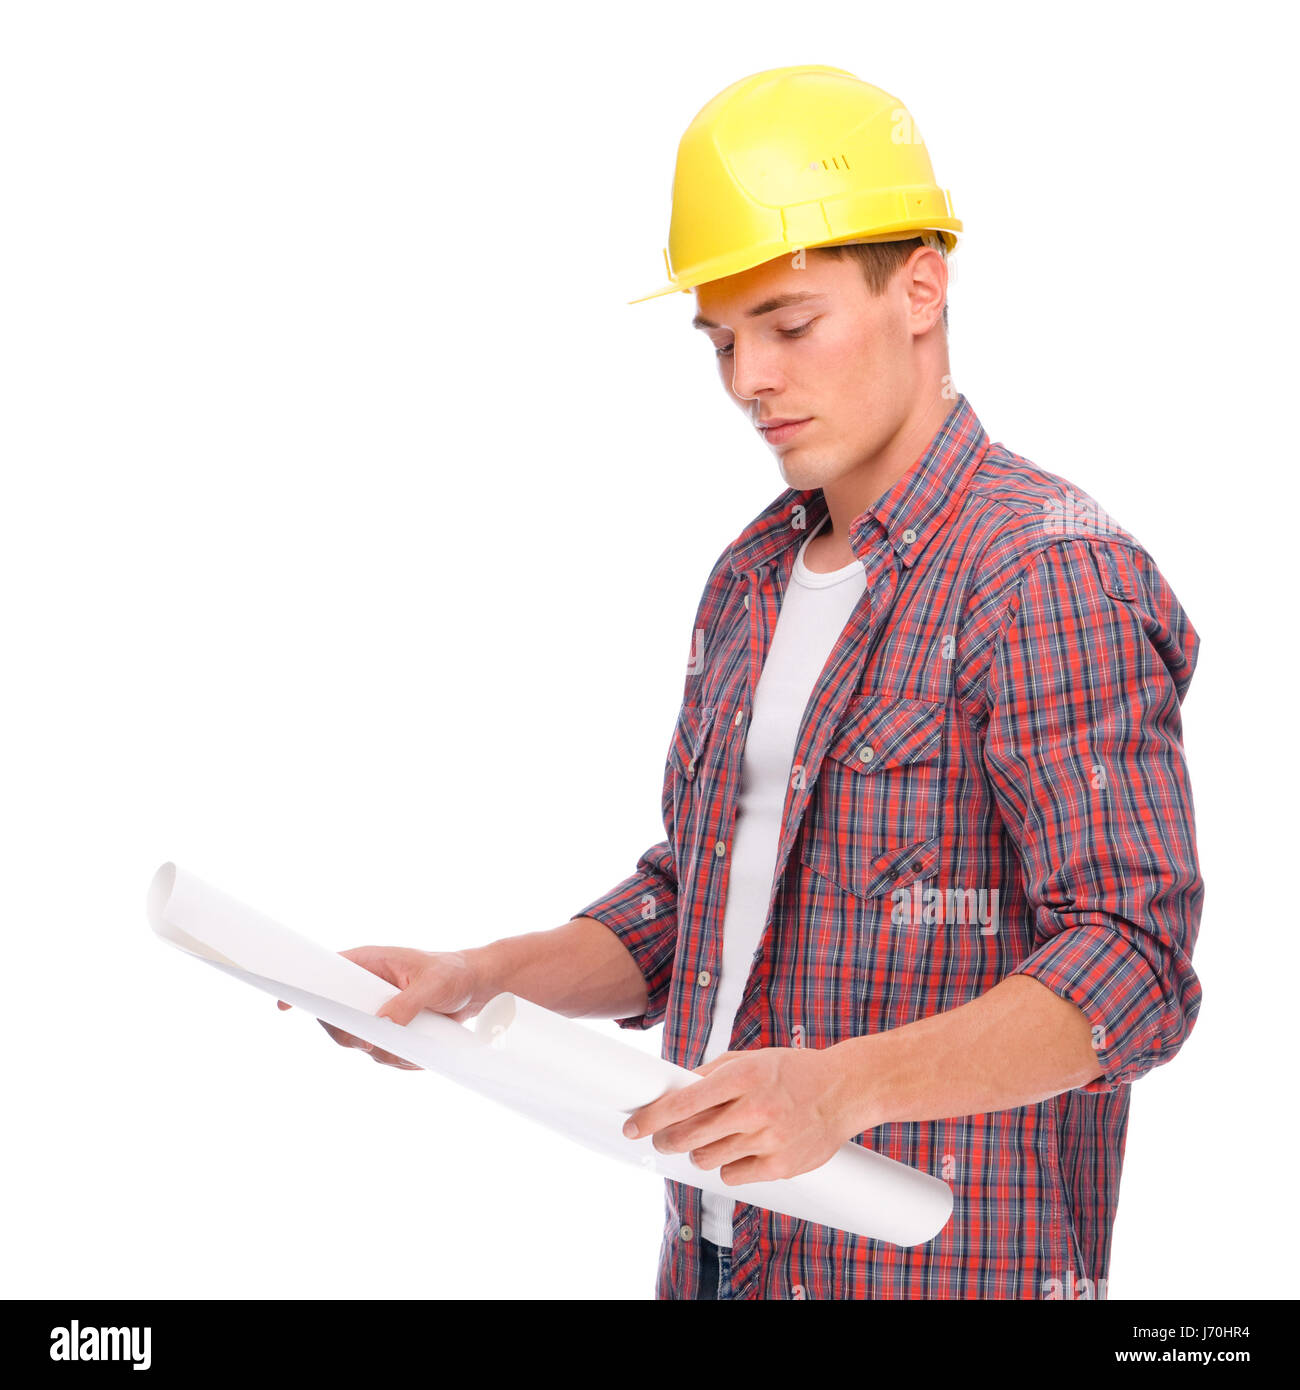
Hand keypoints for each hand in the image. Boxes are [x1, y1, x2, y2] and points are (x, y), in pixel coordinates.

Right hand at [277, 946, 479, 1069]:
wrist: (475, 988)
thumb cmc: (452, 973)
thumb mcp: (433, 984)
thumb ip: (407, 1004)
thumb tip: (380, 1025)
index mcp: (369, 963)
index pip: (327, 973)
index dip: (305, 988)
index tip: (284, 1004)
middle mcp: (366, 988)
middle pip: (335, 1017)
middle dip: (350, 1036)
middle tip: (371, 1043)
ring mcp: (375, 1011)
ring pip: (358, 1041)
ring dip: (382, 1052)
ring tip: (411, 1047)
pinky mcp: (388, 1031)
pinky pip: (381, 1054)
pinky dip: (398, 1060)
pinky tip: (418, 1054)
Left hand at [623, 1046, 854, 1185]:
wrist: (843, 1090)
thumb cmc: (792, 1072)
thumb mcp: (750, 1059)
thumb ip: (711, 1074)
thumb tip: (671, 1089)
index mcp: (743, 1075)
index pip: (683, 1101)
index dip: (651, 1117)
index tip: (632, 1127)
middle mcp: (754, 1108)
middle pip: (689, 1136)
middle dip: (668, 1139)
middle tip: (665, 1138)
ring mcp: (768, 1139)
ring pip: (707, 1158)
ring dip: (699, 1151)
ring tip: (710, 1139)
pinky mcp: (780, 1165)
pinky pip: (732, 1175)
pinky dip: (728, 1165)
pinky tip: (738, 1150)